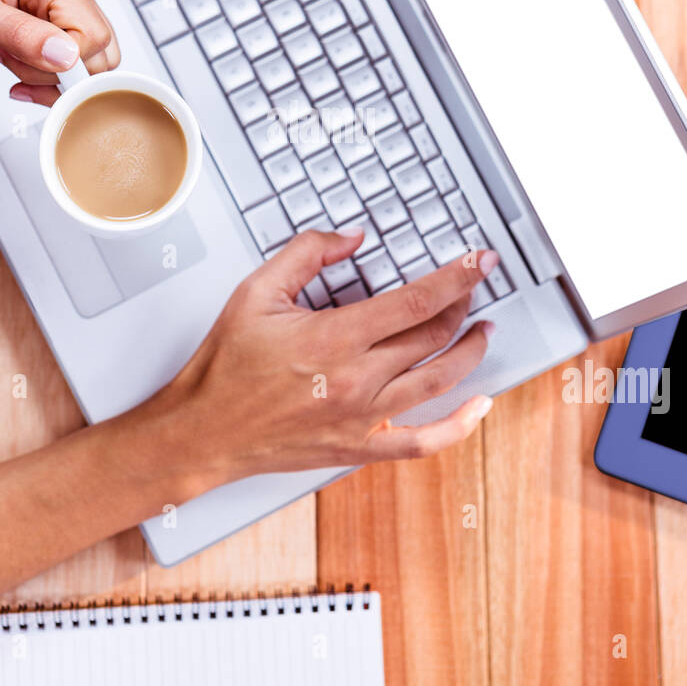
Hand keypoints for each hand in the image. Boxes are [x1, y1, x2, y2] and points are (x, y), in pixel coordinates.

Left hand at [0, 0, 119, 104]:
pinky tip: (15, 73)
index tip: (31, 70)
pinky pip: (69, 73)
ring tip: (10, 63)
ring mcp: (58, 14)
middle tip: (16, 67)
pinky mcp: (51, 35)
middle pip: (100, 52)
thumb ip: (18, 33)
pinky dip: (43, 84)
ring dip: (47, 80)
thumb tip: (65, 54)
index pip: (92, 33)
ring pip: (87, 68)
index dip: (66, 64)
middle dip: (57, 74)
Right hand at [141, 229, 497, 492]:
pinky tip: (478, 406)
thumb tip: (353, 238)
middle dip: (463, 304)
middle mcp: (357, 380)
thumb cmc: (226, 366)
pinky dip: (460, 426)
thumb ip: (307, 254)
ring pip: (440, 381)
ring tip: (482, 330)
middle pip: (434, 335)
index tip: (480, 261)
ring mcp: (363, 418)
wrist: (204, 430)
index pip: (417, 301)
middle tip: (472, 286)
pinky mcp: (360, 447)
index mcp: (334, 338)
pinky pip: (424, 442)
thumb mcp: (256, 291)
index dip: (458, 277)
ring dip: (470, 352)